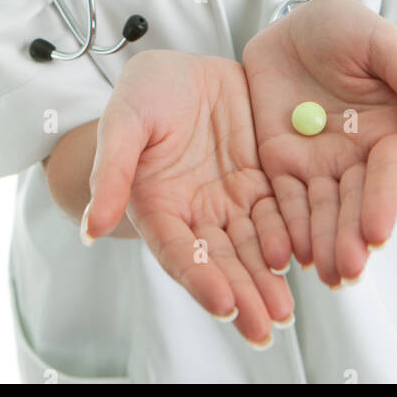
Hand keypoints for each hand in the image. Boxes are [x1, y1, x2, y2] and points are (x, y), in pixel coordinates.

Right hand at [85, 49, 293, 345]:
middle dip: (242, 295)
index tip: (223, 306)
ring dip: (268, 281)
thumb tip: (89, 230)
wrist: (183, 67)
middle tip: (265, 329)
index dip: (199, 278)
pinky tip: (307, 257)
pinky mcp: (260, 180)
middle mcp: (195, 212)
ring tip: (285, 311)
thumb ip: (112, 171)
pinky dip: (291, 237)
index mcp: (157, 204)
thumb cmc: (144, 92)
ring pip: (252, 246)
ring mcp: (229, 198)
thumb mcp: (124, 120)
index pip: (178, 251)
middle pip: (220, 260)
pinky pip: (279, 211)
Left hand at [242, 0, 396, 285]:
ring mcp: (316, 164)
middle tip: (345, 271)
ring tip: (319, 274)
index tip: (378, 235)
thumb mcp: (383, 43)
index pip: (386, 176)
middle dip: (350, 238)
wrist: (296, 24)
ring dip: (320, 243)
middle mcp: (354, 158)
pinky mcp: (279, 163)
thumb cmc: (348, 28)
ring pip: (319, 211)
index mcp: (386, 134)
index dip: (383, 204)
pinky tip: (282, 254)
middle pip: (353, 204)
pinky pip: (280, 199)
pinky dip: (282, 227)